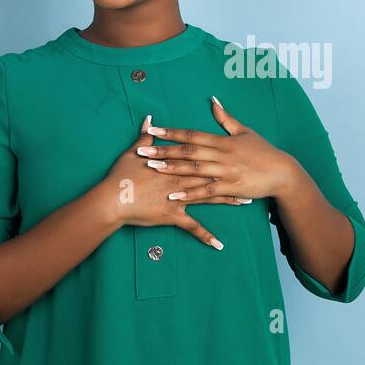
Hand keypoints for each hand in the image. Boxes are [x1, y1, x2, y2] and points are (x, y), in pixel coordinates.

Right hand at [100, 114, 249, 249]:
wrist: (113, 198)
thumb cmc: (122, 175)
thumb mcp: (133, 152)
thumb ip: (145, 136)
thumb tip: (150, 120)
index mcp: (175, 162)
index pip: (202, 155)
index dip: (220, 153)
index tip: (236, 152)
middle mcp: (182, 178)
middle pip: (213, 175)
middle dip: (232, 175)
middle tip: (252, 175)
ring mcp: (179, 198)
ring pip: (209, 198)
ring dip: (228, 200)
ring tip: (246, 202)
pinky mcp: (173, 216)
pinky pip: (193, 228)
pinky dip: (205, 236)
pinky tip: (219, 244)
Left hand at [137, 96, 297, 203]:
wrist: (282, 172)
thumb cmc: (263, 151)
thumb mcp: (245, 131)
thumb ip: (226, 118)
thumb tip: (213, 100)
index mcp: (222, 140)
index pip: (192, 134)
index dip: (171, 132)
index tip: (153, 130)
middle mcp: (222, 155)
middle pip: (188, 151)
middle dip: (164, 151)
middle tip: (143, 151)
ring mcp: (226, 171)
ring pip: (194, 170)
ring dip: (172, 169)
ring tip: (153, 169)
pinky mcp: (231, 187)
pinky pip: (207, 190)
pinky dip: (190, 193)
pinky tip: (174, 195)